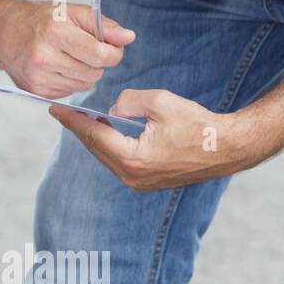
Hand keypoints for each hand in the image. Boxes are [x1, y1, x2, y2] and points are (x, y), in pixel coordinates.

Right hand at [0, 0, 134, 98]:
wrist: (1, 33)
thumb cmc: (38, 19)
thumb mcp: (70, 11)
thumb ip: (102, 25)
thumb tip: (128, 38)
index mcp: (54, 33)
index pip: (99, 55)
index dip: (113, 53)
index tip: (110, 47)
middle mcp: (43, 58)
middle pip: (95, 72)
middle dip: (98, 62)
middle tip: (84, 49)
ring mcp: (38, 78)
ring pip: (85, 84)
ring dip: (85, 72)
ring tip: (68, 56)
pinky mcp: (36, 91)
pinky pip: (71, 91)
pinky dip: (70, 80)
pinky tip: (57, 67)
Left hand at [49, 89, 257, 189]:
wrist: (229, 147)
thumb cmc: (197, 124)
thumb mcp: (160, 102)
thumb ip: (128, 101)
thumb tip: (112, 108)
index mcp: (133, 158)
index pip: (93, 135)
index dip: (72, 121)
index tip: (55, 111)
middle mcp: (133, 175)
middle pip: (96, 148)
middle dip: (80, 129)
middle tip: (63, 113)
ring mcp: (141, 182)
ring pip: (107, 156)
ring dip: (96, 137)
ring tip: (82, 120)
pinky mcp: (149, 181)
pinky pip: (120, 161)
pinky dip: (111, 146)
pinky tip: (106, 131)